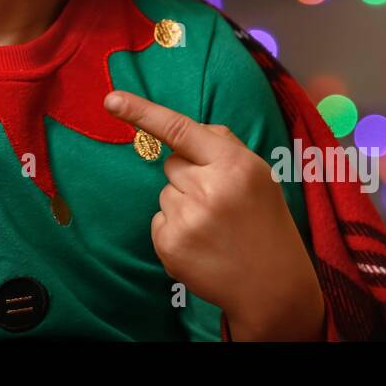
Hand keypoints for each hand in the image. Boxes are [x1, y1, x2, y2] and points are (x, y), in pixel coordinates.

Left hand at [103, 89, 325, 340]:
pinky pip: (158, 221)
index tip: (111, 99)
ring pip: (164, 194)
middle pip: (171, 164)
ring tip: (215, 227)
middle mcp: (208, 189)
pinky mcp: (170, 246)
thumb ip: (222, 145)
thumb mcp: (259, 175)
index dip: (142, 112)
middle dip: (189, 177)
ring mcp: (186, 220)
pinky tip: (202, 245)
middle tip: (219, 202)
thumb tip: (179, 131)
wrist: (274, 287)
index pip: (180, 130)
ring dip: (183, 205)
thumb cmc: (265, 223)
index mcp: (234, 165)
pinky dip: (175, 230)